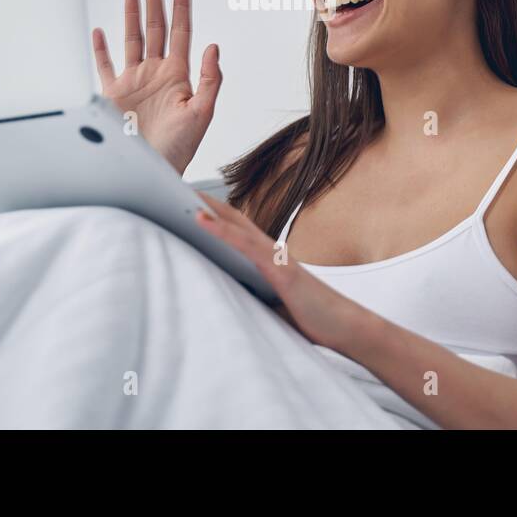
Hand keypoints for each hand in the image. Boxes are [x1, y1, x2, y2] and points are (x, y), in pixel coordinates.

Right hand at [91, 0, 221, 177]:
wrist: (148, 173)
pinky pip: (105, 66)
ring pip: (131, 39)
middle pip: (155, 28)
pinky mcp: (112, 95)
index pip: (181, 33)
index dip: (182, 8)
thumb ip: (209, 80)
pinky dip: (101, 49)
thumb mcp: (201, 114)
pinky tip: (100, 31)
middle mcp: (155, 75)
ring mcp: (133, 83)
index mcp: (177, 76)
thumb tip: (213, 46)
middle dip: (155, 1)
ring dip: (131, 14)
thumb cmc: (177, 151)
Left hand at [192, 192, 371, 352]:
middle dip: (202, 202)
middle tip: (169, 186)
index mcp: (268, 260)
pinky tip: (199, 220)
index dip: (211, 213)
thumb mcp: (273, 306)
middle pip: (231, 218)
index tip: (182, 201)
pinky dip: (221, 229)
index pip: (235, 229)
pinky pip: (246, 245)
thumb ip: (251, 295)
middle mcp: (271, 251)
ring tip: (175, 193)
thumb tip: (221, 295)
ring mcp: (276, 258)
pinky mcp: (281, 271)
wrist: (347, 330)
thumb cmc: (312, 319)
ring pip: (235, 224)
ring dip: (205, 207)